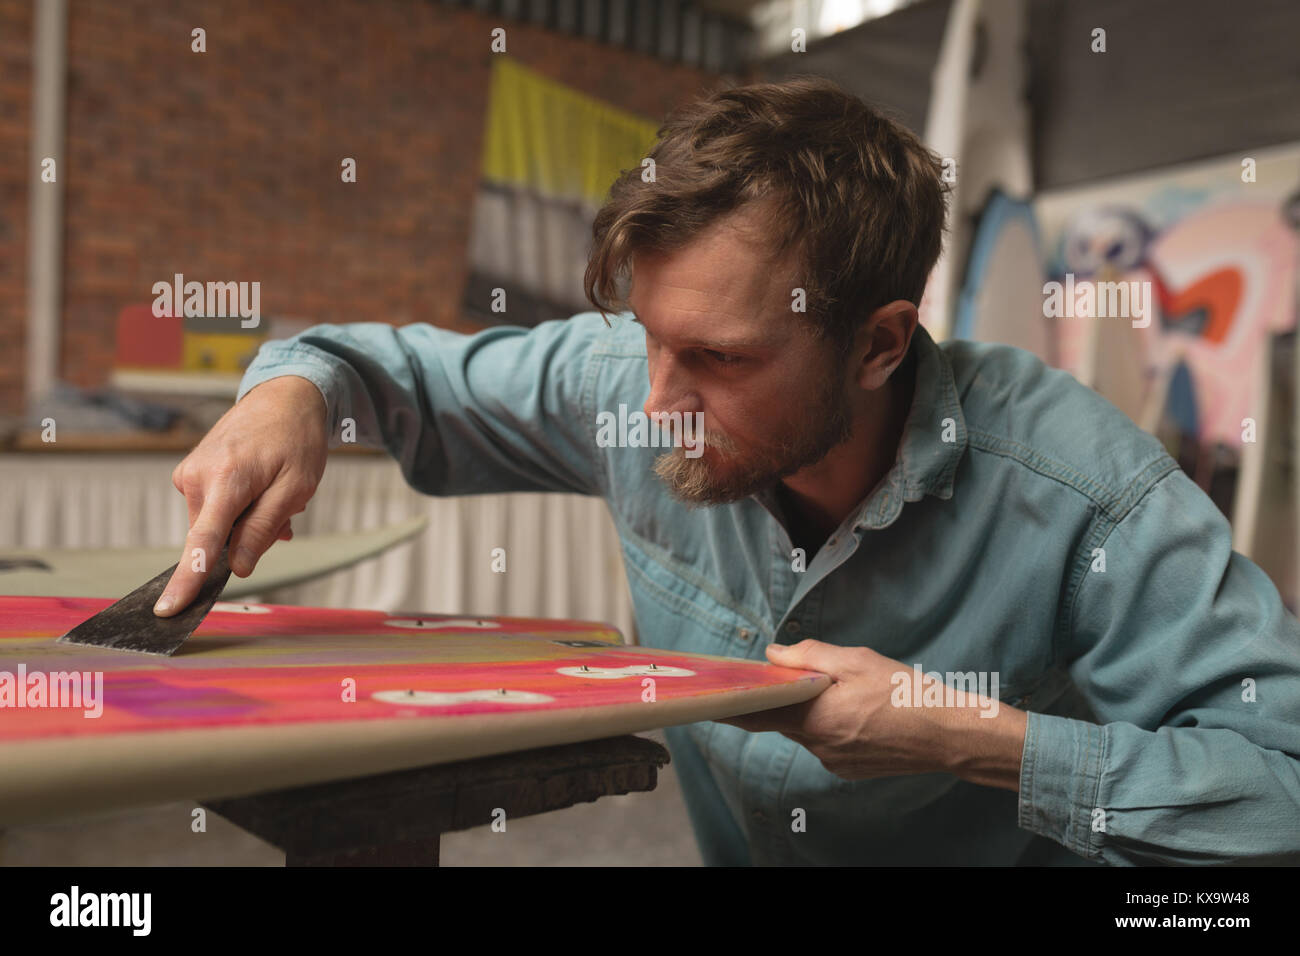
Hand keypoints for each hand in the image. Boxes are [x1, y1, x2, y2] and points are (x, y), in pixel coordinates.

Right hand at [154, 375, 329, 615]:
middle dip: (249, 537)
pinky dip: (237, 508)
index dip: (187, 579)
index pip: (202, 541)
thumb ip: (263, 528)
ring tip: (273, 491)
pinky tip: (259, 487)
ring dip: (247, 521)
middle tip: (283, 514)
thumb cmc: (296, 440)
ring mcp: (189, 474)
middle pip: (216, 538)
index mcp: (225, 480)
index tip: (168, 609)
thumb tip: (237, 568)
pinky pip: (213, 509)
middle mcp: (196, 477)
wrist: (284, 396)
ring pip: (217, 525)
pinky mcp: (189, 473)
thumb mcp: (296, 487)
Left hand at [719, 639, 1026, 788]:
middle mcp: (818, 746)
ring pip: (805, 730)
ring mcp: (833, 761)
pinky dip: (828, 724)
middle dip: (778, 698)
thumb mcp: (856, 660)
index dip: (730, 705)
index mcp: (814, 718)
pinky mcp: (849, 768)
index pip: (756, 714)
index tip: (708, 697)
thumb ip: (809, 656)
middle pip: (782, 719)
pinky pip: (826, 741)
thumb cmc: (905, 694)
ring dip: (808, 710)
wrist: (947, 735)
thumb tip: (774, 653)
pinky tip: (855, 709)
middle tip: (779, 675)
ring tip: (838, 689)